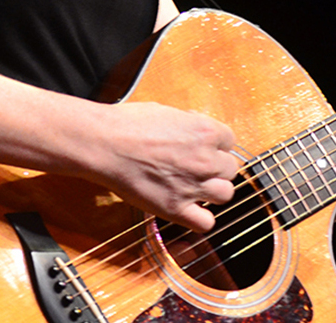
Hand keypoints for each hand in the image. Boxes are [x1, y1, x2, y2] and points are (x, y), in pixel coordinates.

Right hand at [93, 101, 239, 232]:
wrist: (105, 144)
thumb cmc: (129, 124)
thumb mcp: (169, 112)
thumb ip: (190, 124)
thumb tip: (194, 128)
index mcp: (206, 131)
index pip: (230, 141)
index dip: (216, 145)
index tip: (205, 148)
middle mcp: (205, 159)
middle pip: (230, 169)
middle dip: (216, 168)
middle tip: (198, 168)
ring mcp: (192, 185)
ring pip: (225, 194)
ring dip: (213, 191)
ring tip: (197, 188)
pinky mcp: (176, 208)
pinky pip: (205, 223)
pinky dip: (200, 219)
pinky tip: (189, 210)